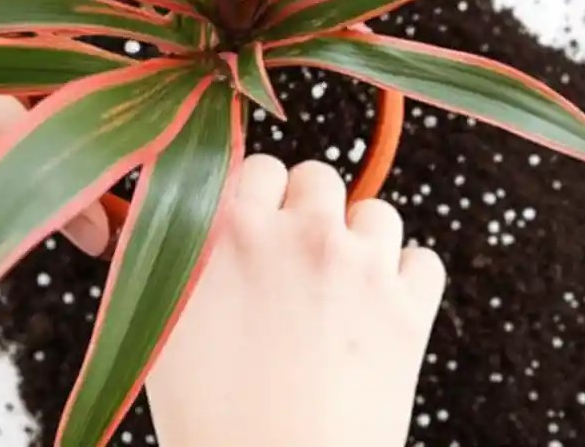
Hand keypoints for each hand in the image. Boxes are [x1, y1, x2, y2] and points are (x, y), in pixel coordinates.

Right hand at [146, 156, 445, 446]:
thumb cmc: (207, 420)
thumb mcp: (162, 323)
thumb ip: (167, 253)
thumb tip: (169, 212)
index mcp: (226, 227)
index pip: (253, 166)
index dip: (254, 200)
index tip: (254, 230)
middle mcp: (296, 231)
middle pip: (316, 177)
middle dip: (308, 213)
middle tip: (294, 265)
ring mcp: (359, 265)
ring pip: (375, 212)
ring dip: (360, 242)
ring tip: (339, 293)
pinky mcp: (409, 308)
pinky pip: (422, 260)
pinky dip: (405, 282)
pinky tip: (377, 314)